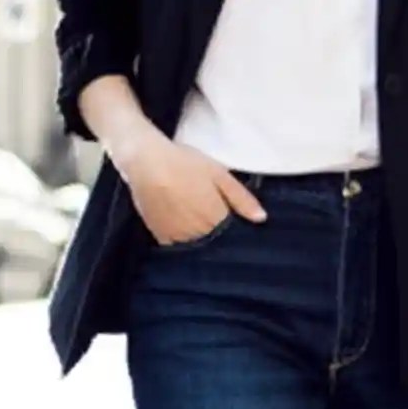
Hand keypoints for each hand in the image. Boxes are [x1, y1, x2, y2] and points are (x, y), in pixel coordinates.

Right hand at [114, 131, 266, 246]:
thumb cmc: (185, 164)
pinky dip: (183, 240)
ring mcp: (178, 239)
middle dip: (218, 237)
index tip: (235, 227)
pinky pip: (178, 246)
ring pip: (196, 247)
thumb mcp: (219, 174)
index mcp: (217, 220)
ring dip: (200, 240)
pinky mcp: (161, 238)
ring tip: (195, 220)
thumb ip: (241, 198)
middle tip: (213, 221)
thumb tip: (261, 219)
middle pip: (214, 245)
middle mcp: (198, 234)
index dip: (235, 234)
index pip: (232, 238)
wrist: (146, 161)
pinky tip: (182, 224)